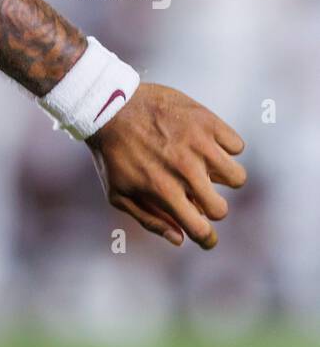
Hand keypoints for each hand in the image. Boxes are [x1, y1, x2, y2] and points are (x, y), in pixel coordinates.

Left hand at [87, 83, 245, 249]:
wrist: (109, 106)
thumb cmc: (111, 154)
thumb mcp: (118, 193)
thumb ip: (149, 219)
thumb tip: (179, 240)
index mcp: (163, 191)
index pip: (200, 229)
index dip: (206, 239)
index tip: (207, 238)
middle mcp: (185, 171)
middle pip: (221, 209)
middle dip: (211, 208)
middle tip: (199, 195)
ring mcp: (200, 145)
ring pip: (237, 177)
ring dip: (222, 177)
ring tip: (203, 167)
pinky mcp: (208, 122)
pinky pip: (237, 146)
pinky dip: (224, 147)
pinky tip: (204, 143)